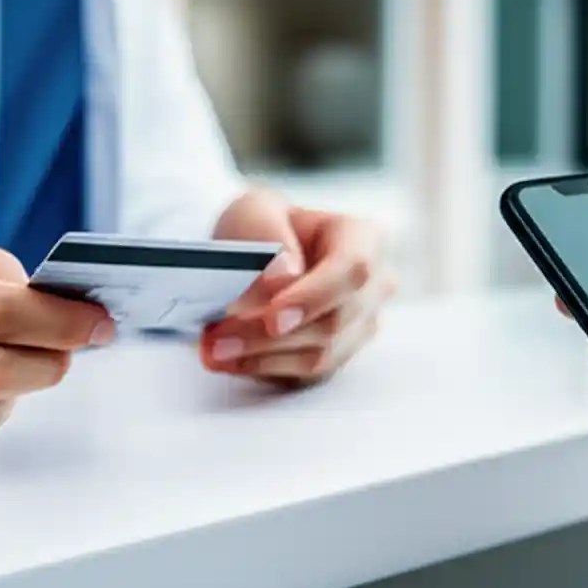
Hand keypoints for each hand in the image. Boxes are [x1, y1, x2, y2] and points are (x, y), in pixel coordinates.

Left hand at [201, 188, 392, 385]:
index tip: (273, 319)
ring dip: (262, 357)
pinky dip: (264, 369)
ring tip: (214, 349)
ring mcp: (360, 327)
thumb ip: (266, 232)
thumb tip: (283, 276)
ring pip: (320, 355)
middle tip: (217, 337)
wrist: (257, 261)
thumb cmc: (263, 229)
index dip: (314, 298)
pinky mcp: (338, 359)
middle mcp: (374, 287)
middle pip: (333, 321)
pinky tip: (230, 359)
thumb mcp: (254, 211)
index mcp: (364, 239)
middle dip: (270, 335)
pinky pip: (306, 376)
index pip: (352, 270)